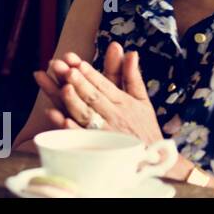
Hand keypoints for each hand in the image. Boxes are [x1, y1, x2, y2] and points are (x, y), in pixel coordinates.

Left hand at [37, 45, 162, 143]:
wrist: (152, 162)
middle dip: (79, 82)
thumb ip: (132, 76)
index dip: (92, 74)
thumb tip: (130, 52)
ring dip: (73, 102)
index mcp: (124, 103)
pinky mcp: (98, 148)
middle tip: (65, 68)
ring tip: (62, 88)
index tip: (78, 63)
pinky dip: (72, 128)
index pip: (105, 86)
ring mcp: (105, 133)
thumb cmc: (144, 127)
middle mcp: (114, 116)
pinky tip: (60, 119)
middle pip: (93, 98)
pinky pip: (83, 138)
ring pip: (86, 115)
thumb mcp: (142, 100)